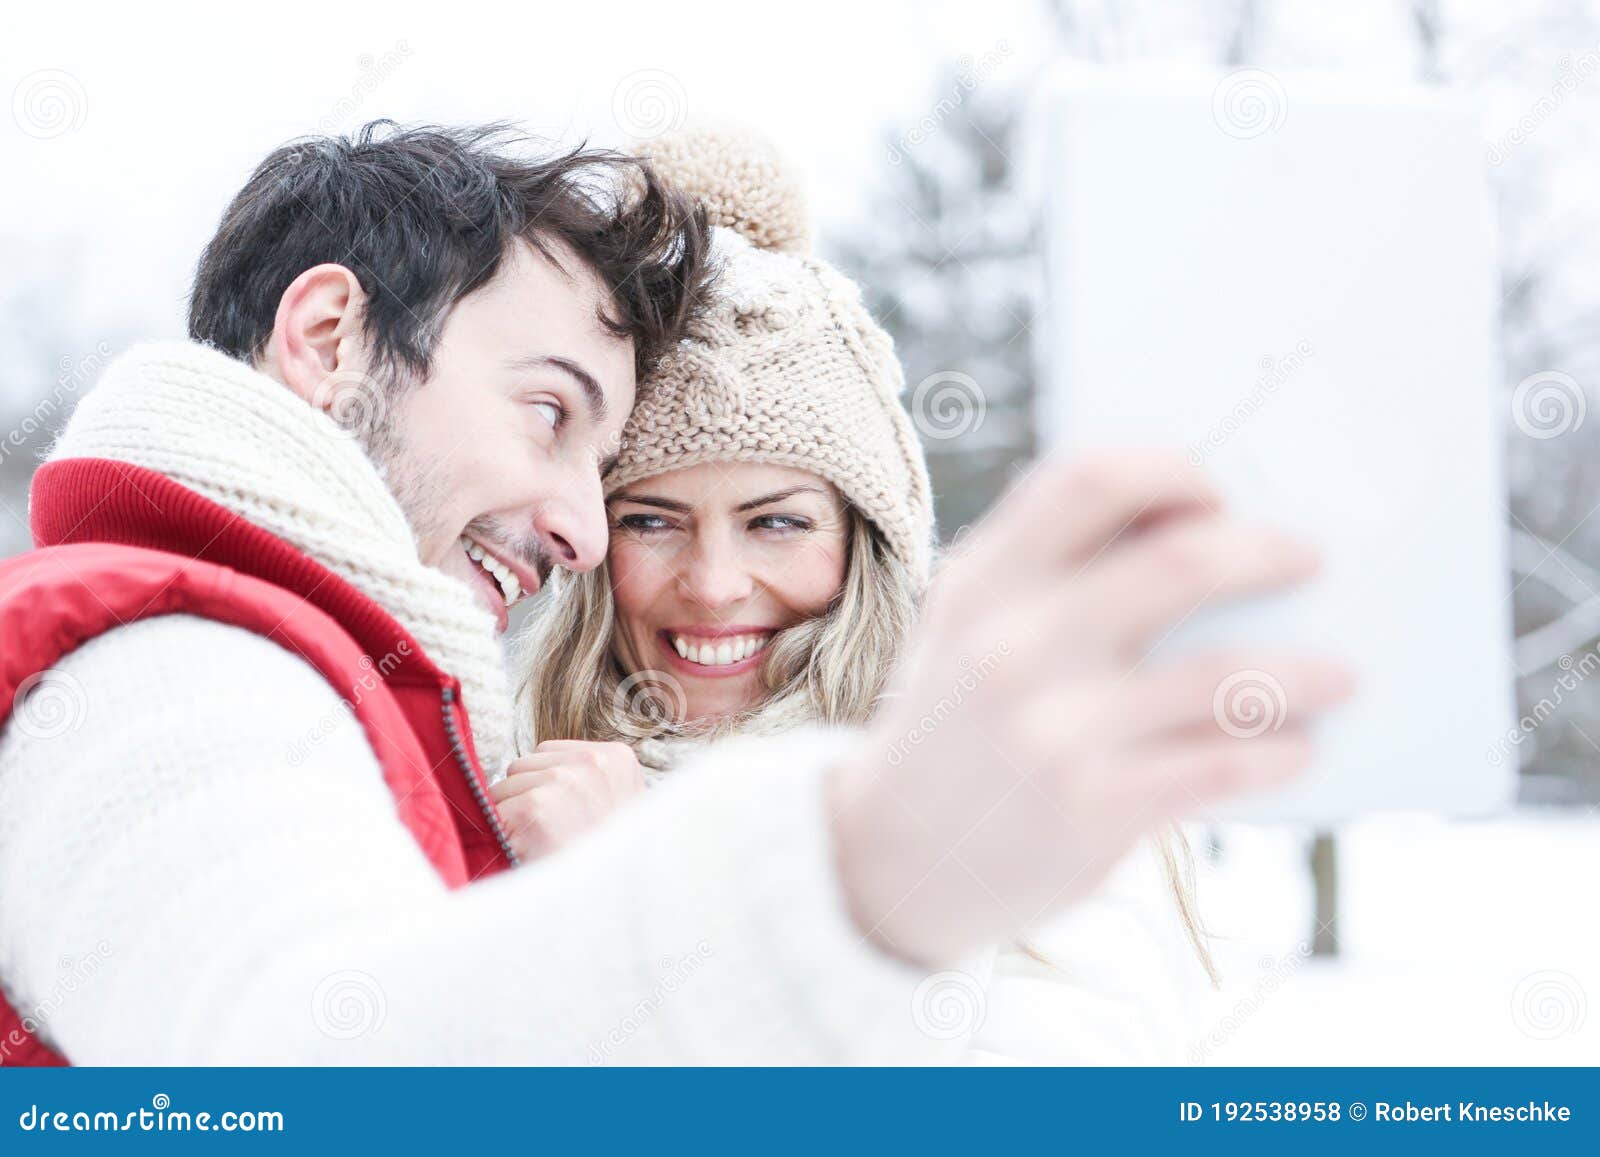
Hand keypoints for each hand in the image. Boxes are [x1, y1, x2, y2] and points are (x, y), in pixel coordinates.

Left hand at [491, 740, 646, 860]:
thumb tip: (537, 771)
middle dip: (526, 796)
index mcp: (615, 758)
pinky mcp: (534, 807)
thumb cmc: (607, 859)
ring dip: (511, 813)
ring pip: (505, 784)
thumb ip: (584, 779)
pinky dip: (498, 832)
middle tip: (549, 833)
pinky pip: (493, 809)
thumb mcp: (616, 804)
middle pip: (523, 764)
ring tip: (539, 843)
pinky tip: (524, 851)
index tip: (560, 815)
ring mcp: (563, 782)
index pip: (549, 752)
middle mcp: (591, 764)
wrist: (607, 900)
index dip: (545, 786)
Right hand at [829, 452, 1355, 964]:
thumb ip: (1046, 570)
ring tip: (1341, 674)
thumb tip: (1194, 524)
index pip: (1092, 480)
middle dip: (1266, 552)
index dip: (1174, 471)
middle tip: (1309, 560)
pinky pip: (1219, 766)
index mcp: (986, 582)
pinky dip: (1277, 752)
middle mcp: (1015, 646)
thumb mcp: (967, 627)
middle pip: (1179, 562)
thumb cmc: (956, 722)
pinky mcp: (1091, 810)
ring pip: (1223, 675)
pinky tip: (1297, 749)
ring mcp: (1053, 731)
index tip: (1217, 493)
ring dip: (1302, 670)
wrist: (888, 857)